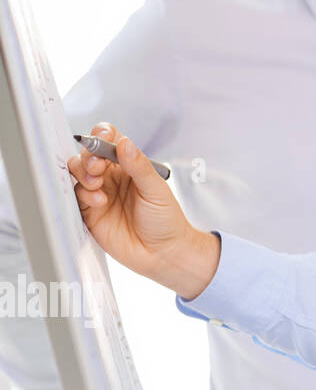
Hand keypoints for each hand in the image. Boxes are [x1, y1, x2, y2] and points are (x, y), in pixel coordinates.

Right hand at [67, 123, 219, 299]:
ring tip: (97, 185)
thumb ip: (138, 166)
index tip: (102, 137)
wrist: (163, 253)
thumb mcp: (156, 190)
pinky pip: (76, 197)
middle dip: (88, 156)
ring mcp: (99, 194)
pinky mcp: (90, 214)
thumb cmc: (166, 220)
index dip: (102, 135)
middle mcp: (112, 177)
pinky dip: (84, 195)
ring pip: (77, 173)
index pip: (110, 141)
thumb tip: (124, 142)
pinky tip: (99, 201)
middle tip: (98, 167)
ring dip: (83, 173)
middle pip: (88, 155)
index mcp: (130, 166)